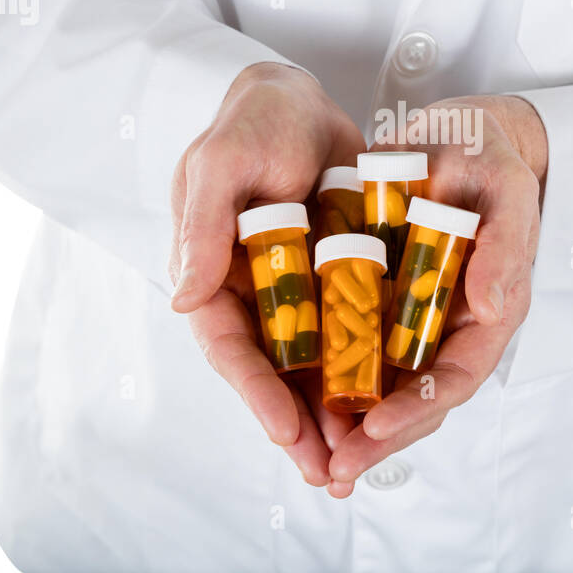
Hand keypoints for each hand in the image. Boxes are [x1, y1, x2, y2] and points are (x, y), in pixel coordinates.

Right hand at [169, 62, 365, 486]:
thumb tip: (183, 301)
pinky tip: (389, 405)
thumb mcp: (221, 165)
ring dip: (331, 414)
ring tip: (357, 463)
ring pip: (312, 366)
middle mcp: (254, 295)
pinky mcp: (335, 280)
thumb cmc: (250, 123)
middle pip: (273, 373)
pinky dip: (363, 371)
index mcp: (214, 276)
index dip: (255, 393)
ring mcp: (294, 292)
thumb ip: (202, 228)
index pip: (231, 348)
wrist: (300, 99)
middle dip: (296, 426)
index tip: (284, 430)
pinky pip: (349, 333)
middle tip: (326, 474)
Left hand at [326, 95, 546, 496]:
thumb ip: (505, 248)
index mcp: (489, 308)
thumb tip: (490, 308)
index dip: (418, 406)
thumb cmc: (490, 157)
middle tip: (336, 471)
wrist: (460, 133)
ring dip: (351, 428)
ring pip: (384, 385)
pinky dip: (331, 381)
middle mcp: (450, 325)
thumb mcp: (503, 189)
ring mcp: (416, 316)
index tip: (376, 425)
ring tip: (314, 462)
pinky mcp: (384, 299)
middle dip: (379, 440)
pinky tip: (297, 407)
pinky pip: (356, 347)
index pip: (455, 375)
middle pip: (417, 397)